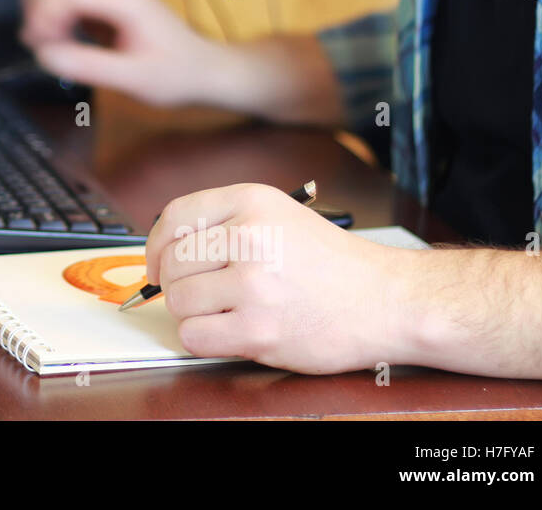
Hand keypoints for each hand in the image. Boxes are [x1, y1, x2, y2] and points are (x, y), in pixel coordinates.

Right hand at [18, 0, 223, 106]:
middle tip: (37, 42)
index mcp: (124, 0)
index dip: (43, 12)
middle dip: (38, 5)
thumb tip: (44, 55)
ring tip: (46, 41)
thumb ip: (89, 66)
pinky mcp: (108, 3)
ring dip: (44, 6)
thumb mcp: (135, 80)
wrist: (206, 72)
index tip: (39, 45)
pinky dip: (56, 13)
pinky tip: (61, 39)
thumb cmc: (176, 77)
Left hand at [144, 183, 417, 373]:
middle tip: (200, 292)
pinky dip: (203, 339)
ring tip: (224, 311)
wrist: (386, 300)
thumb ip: (222, 223)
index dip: (155, 245)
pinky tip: (228, 331)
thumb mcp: (278, 215)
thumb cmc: (330, 263)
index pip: (174, 217)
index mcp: (251, 202)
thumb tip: (162, 249)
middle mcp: (250, 237)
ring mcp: (255, 285)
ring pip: (179, 301)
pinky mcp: (259, 330)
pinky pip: (195, 336)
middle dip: (175, 282)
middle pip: (171, 262)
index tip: (155, 263)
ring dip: (193, 313)